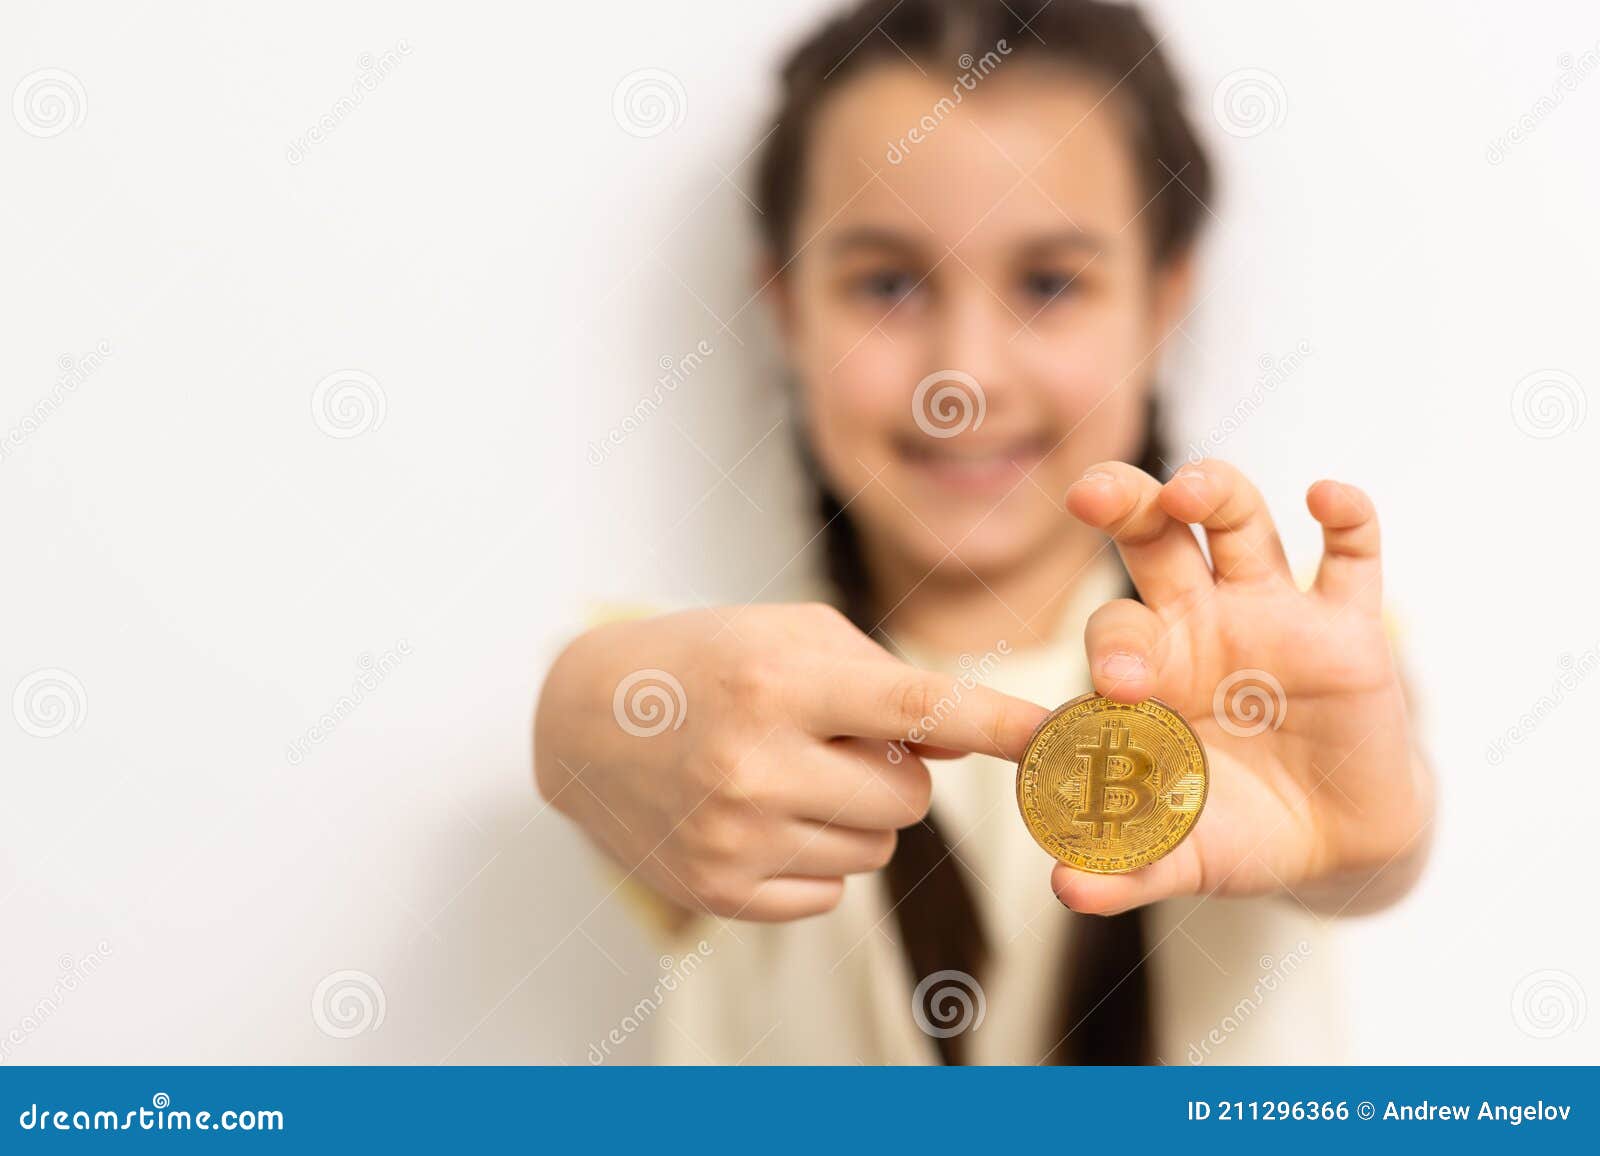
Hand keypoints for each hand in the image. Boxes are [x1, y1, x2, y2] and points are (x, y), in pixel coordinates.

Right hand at [535, 603, 1046, 921]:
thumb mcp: (792, 636)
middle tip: (836, 740)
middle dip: (895, 768)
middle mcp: (755, 762)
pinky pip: (831, 891)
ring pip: (877, 847)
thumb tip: (971, 739)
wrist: (585, 721)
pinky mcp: (718, 892)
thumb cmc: (707, 661)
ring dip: (856, 812)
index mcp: (778, 681)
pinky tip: (761, 814)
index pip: (916, 706)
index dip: (997, 724)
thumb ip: (887, 682)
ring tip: (788, 772)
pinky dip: (815, 855)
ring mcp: (734, 836)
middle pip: (911, 795)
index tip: (1060, 739)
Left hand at [1050, 460, 1432, 916]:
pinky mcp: (1348, 627)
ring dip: (1215, 492)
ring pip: (1240, 524)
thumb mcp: (1180, 855)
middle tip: (1094, 496)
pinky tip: (1326, 496)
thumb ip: (1124, 867)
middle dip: (1125, 506)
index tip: (1116, 689)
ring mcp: (1273, 615)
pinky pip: (1352, 556)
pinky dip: (1347, 517)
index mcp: (1147, 665)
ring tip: (1191, 488)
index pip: (1114, 631)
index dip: (1111, 652)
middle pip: (1156, 539)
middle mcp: (1201, 621)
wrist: (1331, 844)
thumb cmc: (1231, 830)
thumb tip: (1066, 889)